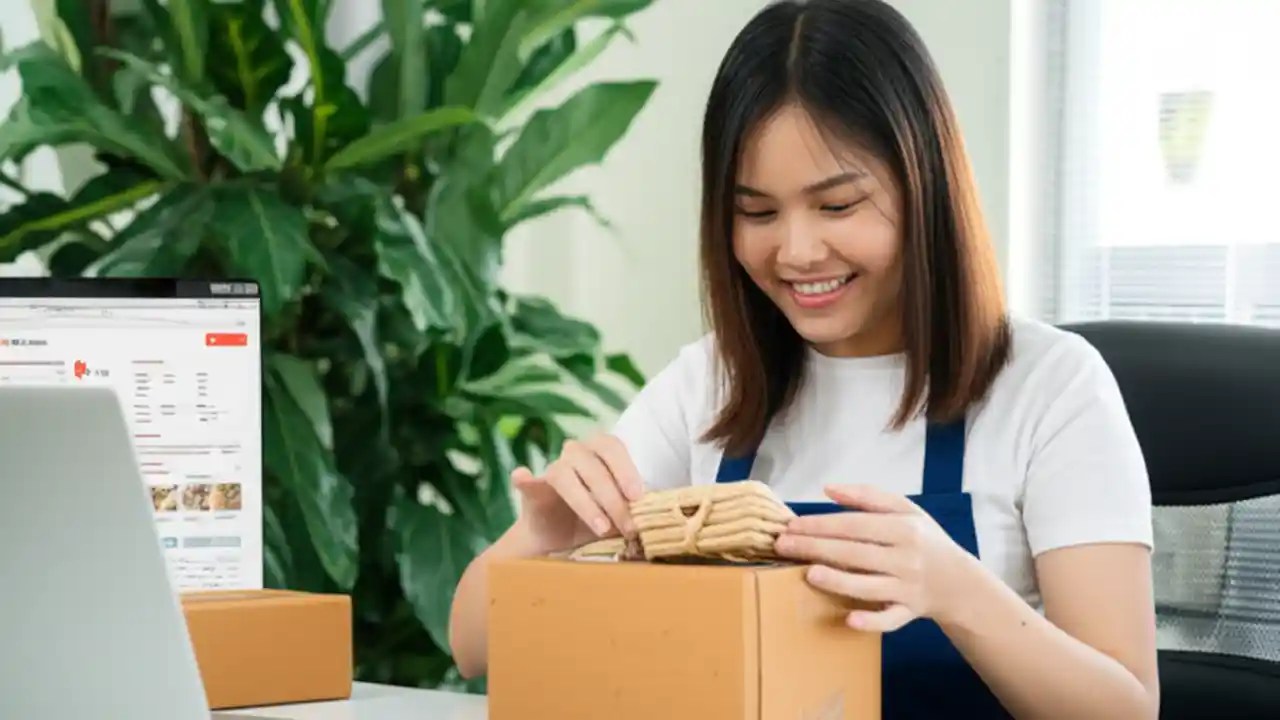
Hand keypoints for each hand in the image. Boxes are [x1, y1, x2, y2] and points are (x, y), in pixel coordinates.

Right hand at [511, 434, 644, 554]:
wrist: (556, 539)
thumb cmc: (597, 519)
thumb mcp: (620, 515)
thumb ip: (635, 510)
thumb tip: (657, 518)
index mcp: (599, 452)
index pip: (613, 447)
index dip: (626, 469)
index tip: (639, 497)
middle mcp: (576, 453)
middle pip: (593, 465)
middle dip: (613, 497)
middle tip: (628, 526)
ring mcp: (552, 469)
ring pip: (566, 475)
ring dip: (586, 502)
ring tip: (601, 528)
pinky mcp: (532, 489)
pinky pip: (527, 480)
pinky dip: (524, 478)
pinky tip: (522, 476)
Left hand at [774, 484, 978, 631]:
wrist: (959, 582)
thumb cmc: (923, 540)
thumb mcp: (905, 510)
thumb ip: (868, 496)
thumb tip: (828, 489)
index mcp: (904, 529)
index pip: (856, 525)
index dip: (822, 524)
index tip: (792, 525)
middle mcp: (906, 558)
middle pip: (855, 553)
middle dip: (816, 548)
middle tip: (783, 546)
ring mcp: (908, 587)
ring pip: (869, 585)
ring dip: (838, 581)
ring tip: (808, 574)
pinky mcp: (909, 612)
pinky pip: (889, 619)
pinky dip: (871, 621)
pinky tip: (848, 619)